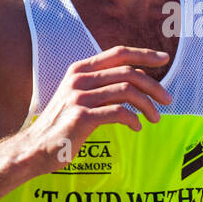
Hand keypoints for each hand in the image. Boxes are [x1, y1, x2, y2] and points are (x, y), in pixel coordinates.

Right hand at [20, 45, 171, 174]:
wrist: (34, 148)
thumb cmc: (61, 125)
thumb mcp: (78, 97)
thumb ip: (101, 86)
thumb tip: (135, 82)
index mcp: (80, 70)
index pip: (118, 53)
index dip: (144, 54)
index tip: (164, 59)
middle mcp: (79, 79)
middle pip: (128, 73)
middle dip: (153, 85)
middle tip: (168, 100)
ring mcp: (79, 97)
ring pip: (126, 91)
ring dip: (147, 105)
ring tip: (155, 118)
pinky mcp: (81, 116)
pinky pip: (118, 112)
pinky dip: (133, 119)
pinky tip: (137, 127)